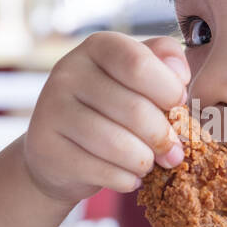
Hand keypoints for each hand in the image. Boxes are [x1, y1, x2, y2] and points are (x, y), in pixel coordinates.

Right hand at [22, 33, 189, 203]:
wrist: (59, 152)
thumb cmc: (112, 110)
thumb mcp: (137, 78)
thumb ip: (164, 63)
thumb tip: (180, 74)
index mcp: (98, 46)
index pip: (139, 63)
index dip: (169, 90)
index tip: (178, 106)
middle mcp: (68, 71)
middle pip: (134, 108)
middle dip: (164, 137)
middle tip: (174, 152)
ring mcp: (51, 109)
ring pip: (117, 143)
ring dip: (145, 161)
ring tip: (149, 164)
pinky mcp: (46, 147)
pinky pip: (101, 170)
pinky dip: (125, 179)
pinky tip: (128, 177)